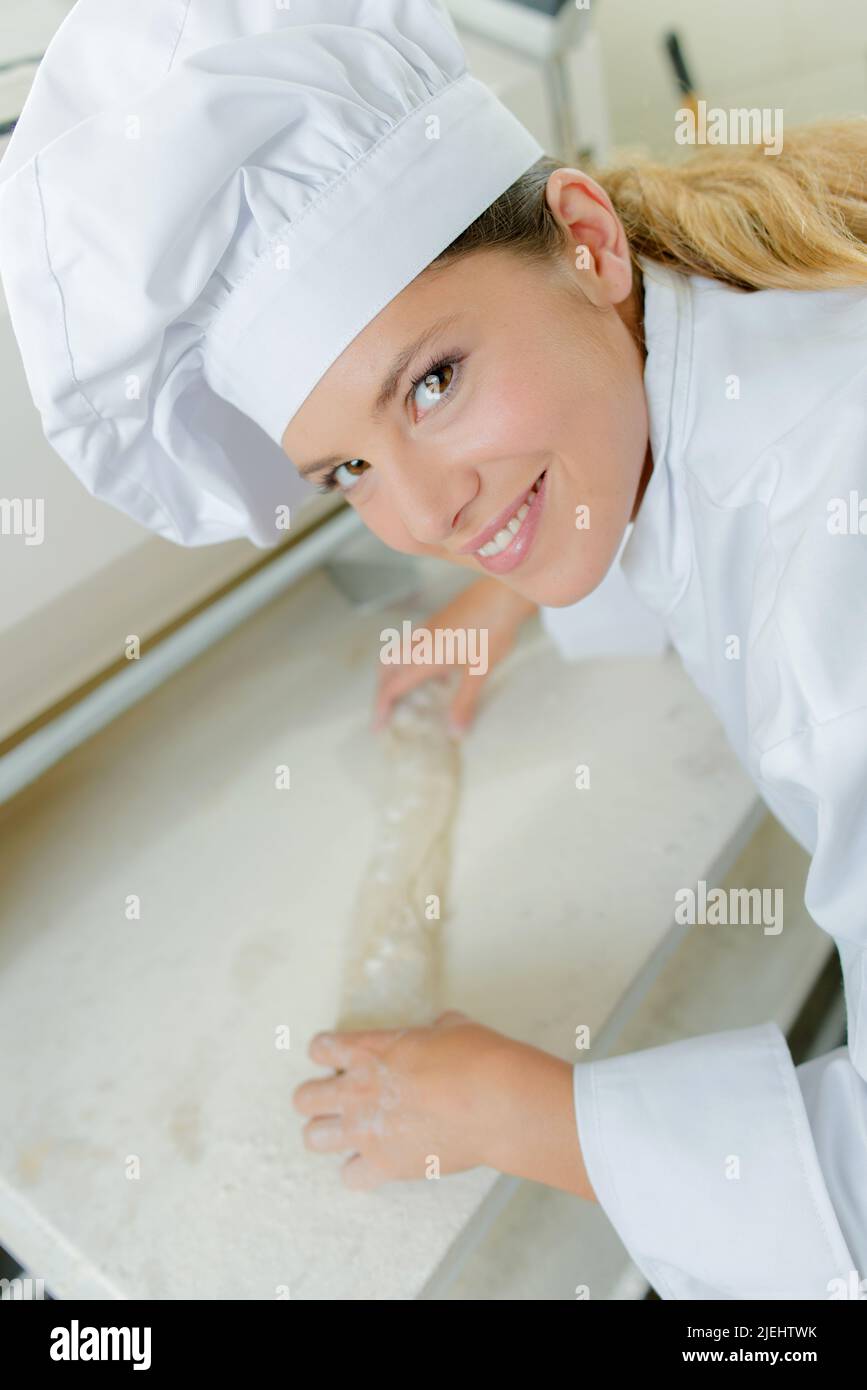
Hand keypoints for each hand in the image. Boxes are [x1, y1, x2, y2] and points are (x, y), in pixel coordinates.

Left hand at [292, 1009, 594, 1199]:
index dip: (328, 1053)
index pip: (319, 1049)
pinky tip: (377, 1162)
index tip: (343, 1059)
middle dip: (317, 1098)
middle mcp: (358, 1090)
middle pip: (304, 1098)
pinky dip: (360, 1171)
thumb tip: (439, 1032)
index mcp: (369, 1050)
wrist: (497, 1103)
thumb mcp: (451, 1027)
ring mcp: (367, 1131)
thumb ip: (431, 1032)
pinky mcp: (385, 1165)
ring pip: (313, 1139)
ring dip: (329, 1135)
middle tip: (342, 1099)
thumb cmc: (479, 1059)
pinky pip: (350, 1177)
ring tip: (351, 1133)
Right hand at [372, 578, 536, 735]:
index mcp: (424, 657)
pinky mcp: (438, 622)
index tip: (377, 727)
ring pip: (397, 653)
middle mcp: (419, 643)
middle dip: (382, 689)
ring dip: (395, 674)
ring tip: (408, 693)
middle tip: (388, 710)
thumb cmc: (492, 630)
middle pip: (386, 667)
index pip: (392, 687)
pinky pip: (414, 645)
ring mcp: (428, 630)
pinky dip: (412, 662)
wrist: (502, 593)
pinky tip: (436, 672)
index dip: (382, 708)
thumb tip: (455, 732)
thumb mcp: (479, 671)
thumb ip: (464, 702)